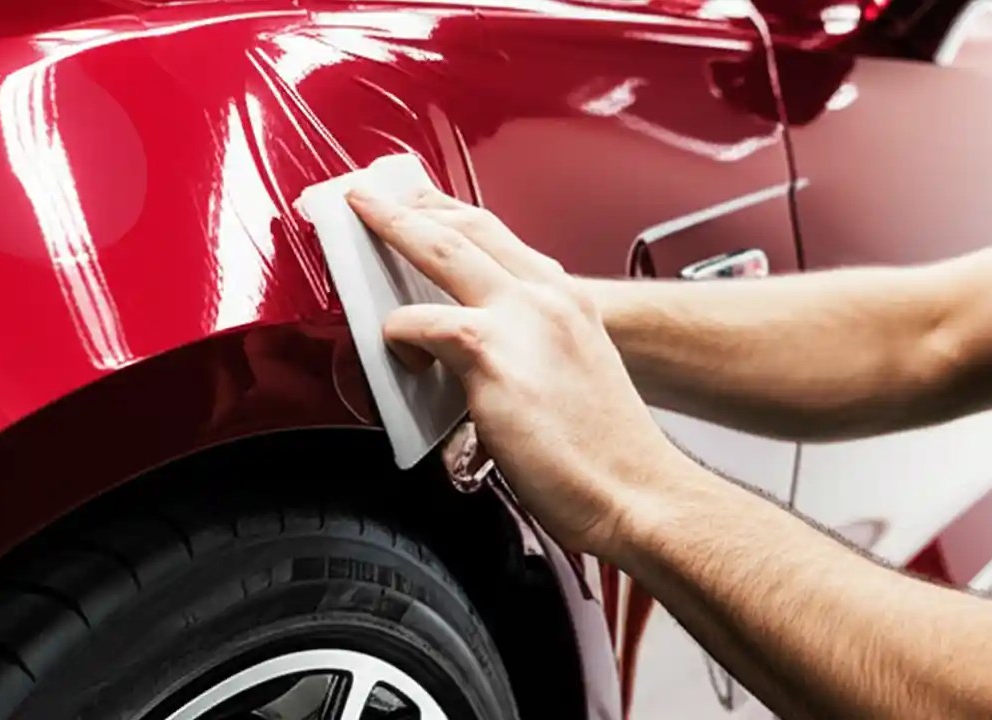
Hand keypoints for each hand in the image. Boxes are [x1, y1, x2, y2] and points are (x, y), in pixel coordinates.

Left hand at [346, 184, 671, 557]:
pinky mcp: (491, 355)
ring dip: (389, 237)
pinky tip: (399, 356)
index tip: (416, 201)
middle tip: (367, 197)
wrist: (636, 494)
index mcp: (568, 299)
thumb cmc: (603, 453)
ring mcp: (521, 319)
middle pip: (466, 225)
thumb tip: (469, 344)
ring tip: (355, 238)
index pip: (496, 234)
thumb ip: (526, 345)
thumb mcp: (573, 372)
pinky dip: (397, 335)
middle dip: (407, 204)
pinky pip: (420, 323)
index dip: (447, 211)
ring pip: (438, 250)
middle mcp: (548, 296)